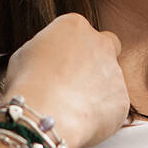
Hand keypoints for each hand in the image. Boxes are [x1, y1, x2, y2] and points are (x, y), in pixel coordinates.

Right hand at [1, 13, 128, 147]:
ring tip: (71, 108)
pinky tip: (80, 121)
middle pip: (106, 48)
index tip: (62, 65)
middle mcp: (101, 44)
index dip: (72, 49)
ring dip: (97, 91)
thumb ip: (46, 50)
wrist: (45, 113)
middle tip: (76, 82)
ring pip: (110, 80)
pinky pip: (113, 106)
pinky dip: (101, 114)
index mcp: (75, 26)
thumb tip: (50, 59)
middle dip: (96, 61)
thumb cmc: (28, 82)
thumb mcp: (25, 53)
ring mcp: (115, 72)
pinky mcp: (122, 100)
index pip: (81, 32)